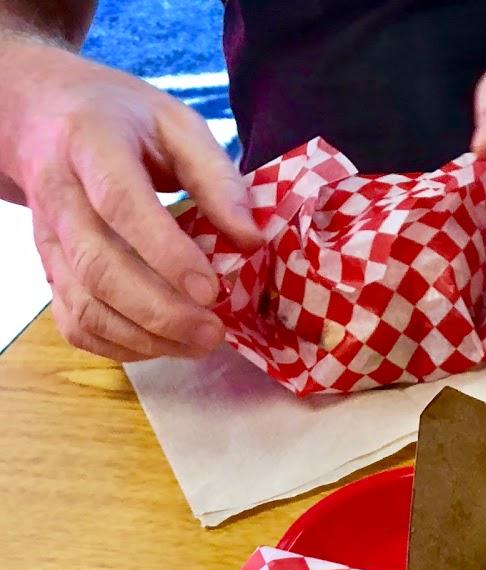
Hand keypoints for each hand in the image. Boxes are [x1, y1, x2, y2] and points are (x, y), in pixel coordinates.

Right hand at [0, 35, 262, 361]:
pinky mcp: (49, 272)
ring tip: (198, 343)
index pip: (121, 205)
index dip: (166, 254)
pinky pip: (76, 324)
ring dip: (145, 338)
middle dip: (161, 311)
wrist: (43, 116)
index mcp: (90, 143)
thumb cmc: (121, 121)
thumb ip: (216, 176)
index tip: (211, 290)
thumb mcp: (175, 124)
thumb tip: (251, 240)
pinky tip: (163, 343)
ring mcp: (48, 239)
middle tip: (213, 331)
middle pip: (99, 267)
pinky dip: (121, 347)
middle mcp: (58, 194)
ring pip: (86, 305)